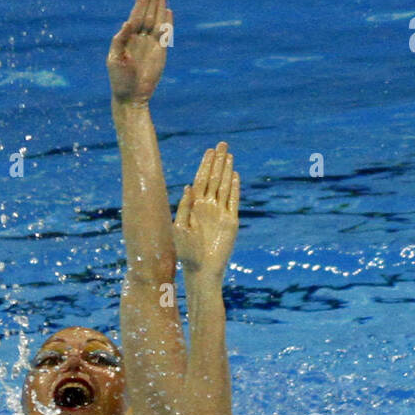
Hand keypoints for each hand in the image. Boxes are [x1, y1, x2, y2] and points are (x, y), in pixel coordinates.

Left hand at [107, 0, 172, 103]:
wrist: (131, 96)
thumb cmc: (119, 79)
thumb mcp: (114, 59)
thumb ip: (119, 40)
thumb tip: (127, 23)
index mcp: (127, 37)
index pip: (136, 14)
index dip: (141, 1)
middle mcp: (140, 38)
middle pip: (147, 14)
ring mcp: (151, 44)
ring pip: (157, 21)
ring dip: (159, 7)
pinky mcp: (161, 53)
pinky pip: (165, 34)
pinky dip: (168, 23)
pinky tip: (169, 11)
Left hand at [173, 142, 239, 275]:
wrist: (202, 270)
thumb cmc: (187, 253)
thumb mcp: (180, 228)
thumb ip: (184, 207)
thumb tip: (188, 186)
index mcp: (194, 207)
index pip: (201, 180)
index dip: (205, 165)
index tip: (209, 150)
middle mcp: (208, 207)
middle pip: (214, 179)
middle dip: (218, 161)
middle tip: (222, 144)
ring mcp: (220, 213)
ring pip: (225, 186)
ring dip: (226, 170)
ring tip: (229, 155)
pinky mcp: (231, 222)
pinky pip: (233, 200)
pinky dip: (235, 188)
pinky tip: (235, 175)